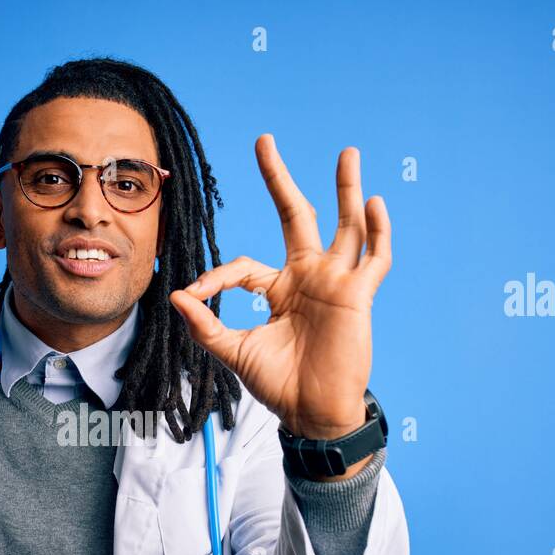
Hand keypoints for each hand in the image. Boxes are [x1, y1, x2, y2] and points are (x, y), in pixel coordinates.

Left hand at [170, 137, 390, 476]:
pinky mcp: (357, 297)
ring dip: (347, 191)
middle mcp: (307, 278)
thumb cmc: (278, 385)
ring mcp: (335, 284)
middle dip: (279, 181)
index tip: (197, 292)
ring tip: (347, 153)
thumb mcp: (235, 352)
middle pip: (296, 217)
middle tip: (263, 141)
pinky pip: (373, 259)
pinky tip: (373, 204)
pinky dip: (378, 232)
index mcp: (278, 290)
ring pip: (345, 228)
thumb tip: (177, 297)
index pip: (244, 267)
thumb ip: (206, 326)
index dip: (218, 275)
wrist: (311, 413)